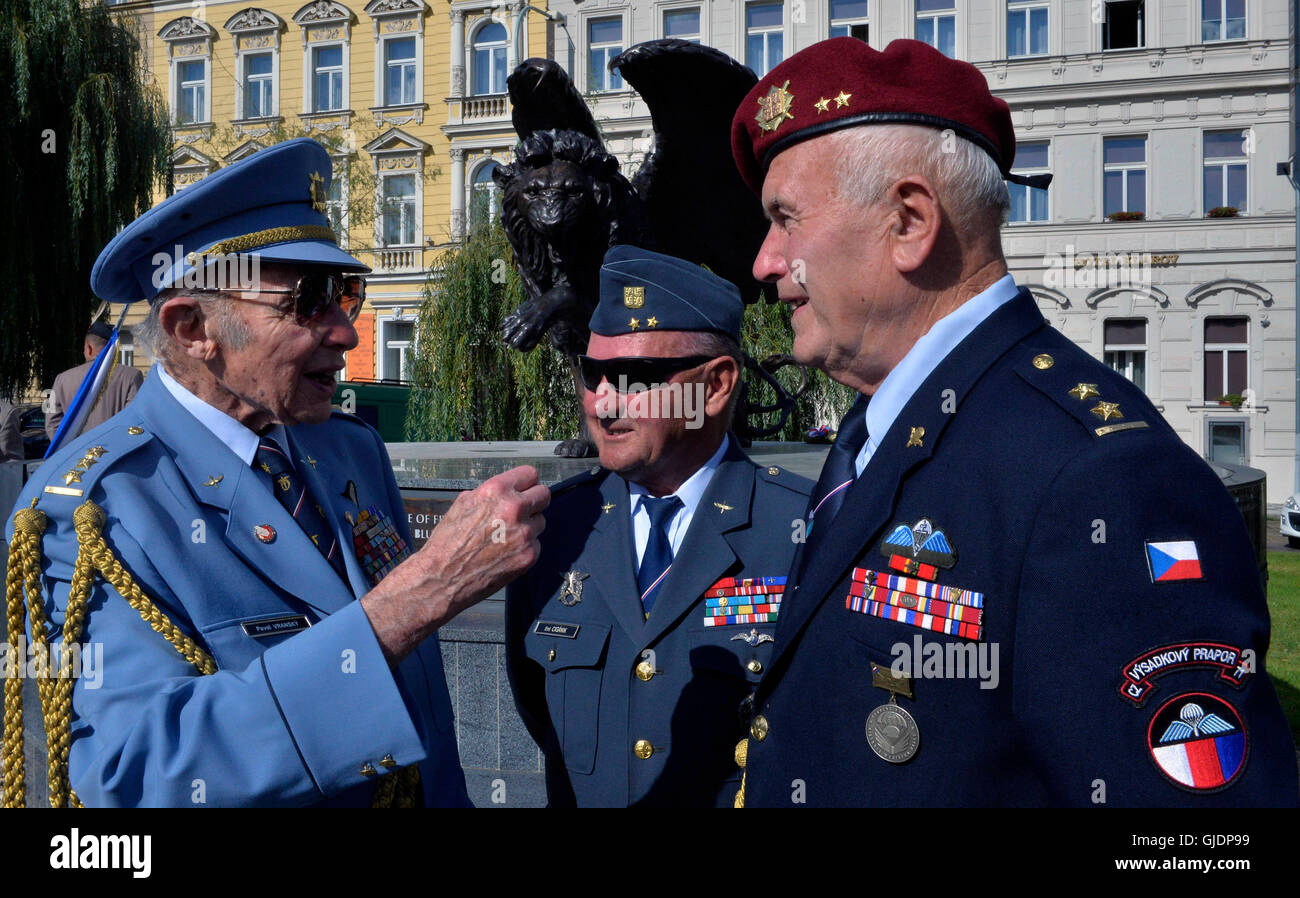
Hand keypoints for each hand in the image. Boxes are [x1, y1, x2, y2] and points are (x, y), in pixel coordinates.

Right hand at [362, 466, 549, 662]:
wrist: (442, 577)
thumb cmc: (448, 541)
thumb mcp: (463, 504)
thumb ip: (490, 494)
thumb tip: (509, 490)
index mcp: (496, 491)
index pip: (530, 474)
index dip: (527, 483)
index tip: (525, 489)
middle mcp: (513, 509)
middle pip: (543, 495)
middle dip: (534, 502)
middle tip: (523, 511)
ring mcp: (524, 533)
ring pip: (540, 522)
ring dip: (528, 527)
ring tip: (506, 537)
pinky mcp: (528, 555)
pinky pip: (536, 544)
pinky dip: (525, 547)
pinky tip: (505, 553)